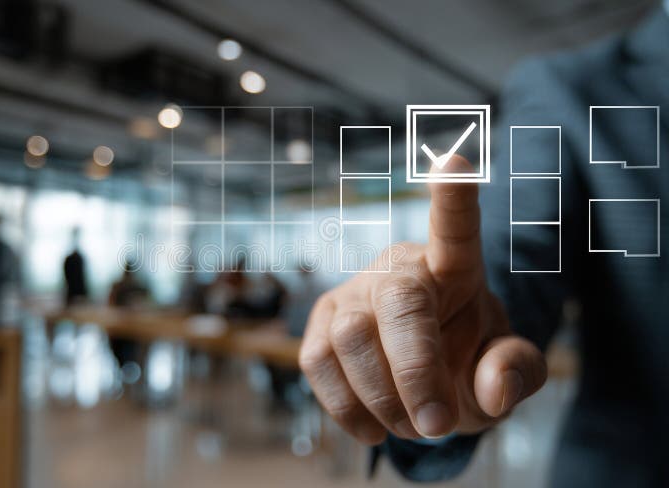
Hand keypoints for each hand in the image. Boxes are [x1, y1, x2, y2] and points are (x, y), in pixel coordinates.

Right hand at [299, 156, 546, 442]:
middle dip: (416, 374)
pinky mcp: (320, 322)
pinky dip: (346, 407)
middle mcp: (399, 269)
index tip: (454, 162)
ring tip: (411, 425)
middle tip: (437, 427)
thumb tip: (493, 389)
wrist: (420, 377)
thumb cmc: (467, 361)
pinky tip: (374, 426)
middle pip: (398, 304)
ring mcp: (353, 292)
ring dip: (382, 398)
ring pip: (351, 338)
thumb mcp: (506, 370)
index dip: (454, 198)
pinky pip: (316, 362)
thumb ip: (515, 372)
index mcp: (455, 267)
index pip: (455, 228)